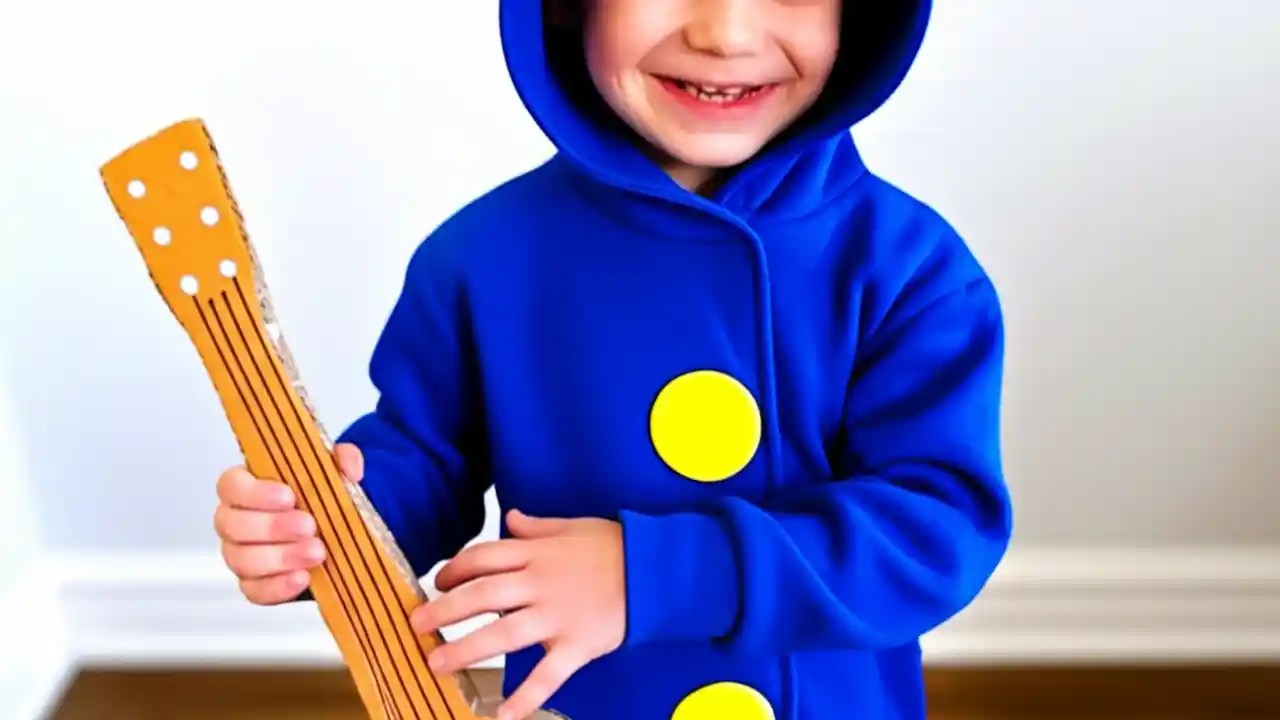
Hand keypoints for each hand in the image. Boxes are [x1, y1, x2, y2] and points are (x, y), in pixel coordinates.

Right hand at [214, 442, 363, 604]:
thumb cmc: (318, 499)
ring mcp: (241, 555)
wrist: (334, 536)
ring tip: (316, 552)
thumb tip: (350, 464)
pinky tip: (302, 578)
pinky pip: (255, 590)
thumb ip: (341, 460)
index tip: (288, 496)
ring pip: (242, 559)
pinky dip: (278, 587)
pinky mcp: (255, 584)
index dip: (255, 492)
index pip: (230, 485)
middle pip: (232, 524)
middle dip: (272, 526)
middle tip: (309, 525)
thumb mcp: (332, 472)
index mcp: (246, 488)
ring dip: (280, 557)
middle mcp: (236, 522)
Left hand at [410, 509, 625, 719]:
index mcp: (536, 553)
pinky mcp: (578, 644)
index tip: (439, 582)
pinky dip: (525, 697)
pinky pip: (548, 675)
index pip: (483, 557)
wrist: (656, 571)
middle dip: (444, 610)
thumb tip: (510, 517)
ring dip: (465, 649)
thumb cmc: (615, 547)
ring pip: (503, 633)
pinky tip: (502, 715)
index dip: (455, 569)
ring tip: (436, 664)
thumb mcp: (572, 527)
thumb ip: (536, 528)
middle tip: (417, 625)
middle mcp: (540, 583)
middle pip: (482, 594)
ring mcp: (558, 615)